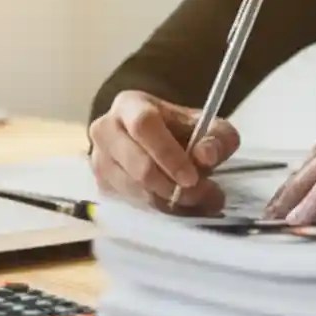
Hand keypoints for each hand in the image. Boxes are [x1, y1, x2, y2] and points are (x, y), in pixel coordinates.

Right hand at [89, 90, 240, 213]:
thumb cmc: (182, 131)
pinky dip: (158, 210)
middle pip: (136, 164)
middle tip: (202, 195)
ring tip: (197, 201)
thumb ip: (216, 137)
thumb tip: (205, 155)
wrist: (157, 142)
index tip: (192, 178)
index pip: (143, 126)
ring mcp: (99, 160)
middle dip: (172, 186)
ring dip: (168, 201)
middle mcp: (106, 131)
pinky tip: (177, 205)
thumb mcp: (209, 126)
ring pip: (133, 190)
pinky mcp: (102, 186)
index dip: (168, 154)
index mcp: (130, 105)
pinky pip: (130, 204)